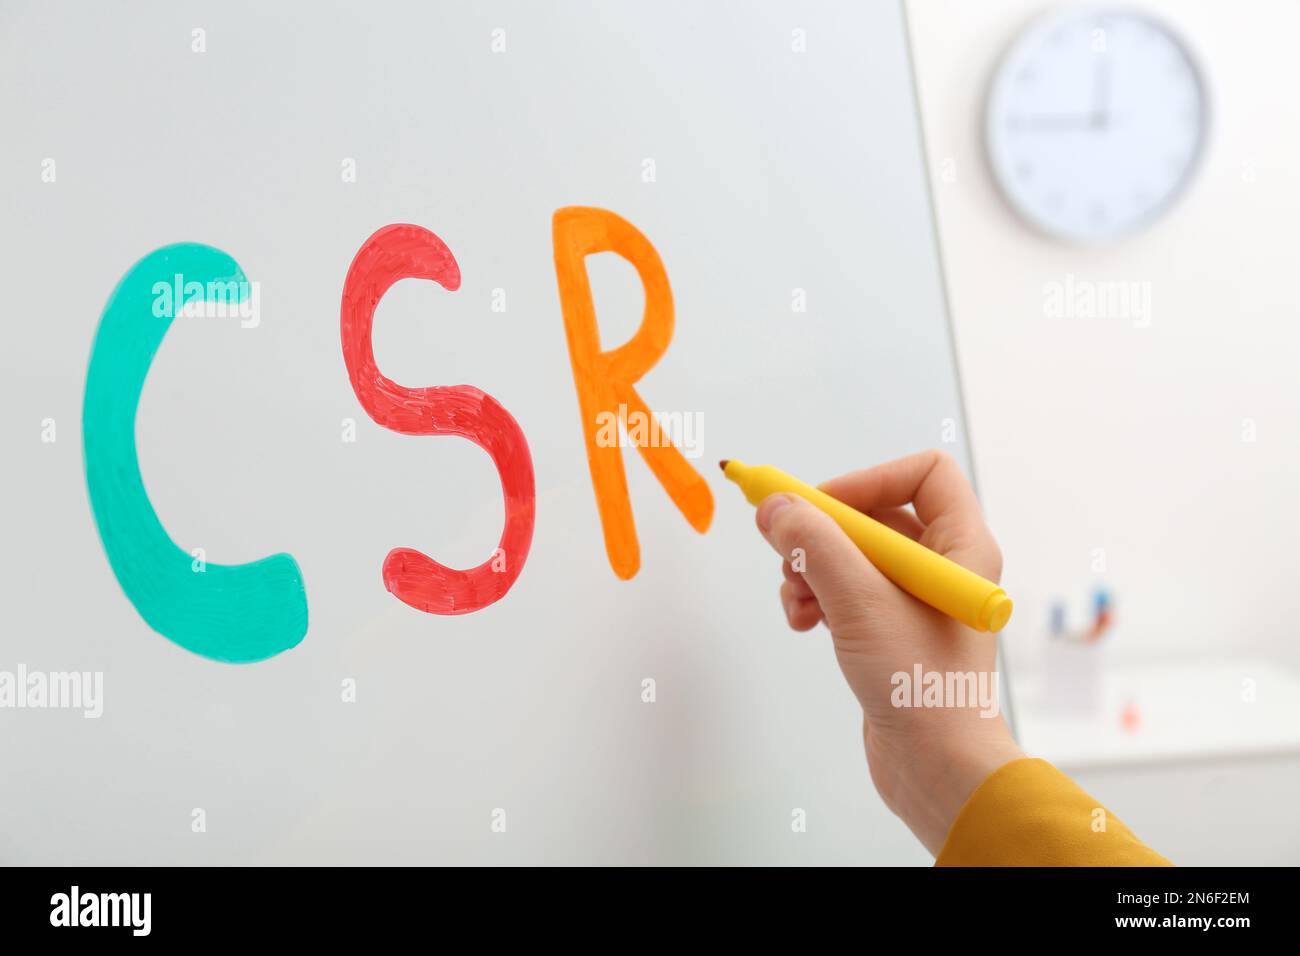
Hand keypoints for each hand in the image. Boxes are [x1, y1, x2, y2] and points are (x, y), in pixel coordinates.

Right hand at [755, 449, 1023, 854]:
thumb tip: (774, 507)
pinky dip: (817, 599)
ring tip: (796, 602)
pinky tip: (803, 624)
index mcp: (963, 547)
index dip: (868, 480)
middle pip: (875, 515)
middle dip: (825, 533)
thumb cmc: (920, 686)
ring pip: (852, 555)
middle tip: (789, 553)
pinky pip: (846, 591)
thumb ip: (814, 545)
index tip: (822, 508)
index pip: (923, 475)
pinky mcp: (890, 632)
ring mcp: (915, 602)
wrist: (936, 769)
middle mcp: (944, 567)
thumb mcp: (860, 602)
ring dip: (812, 569)